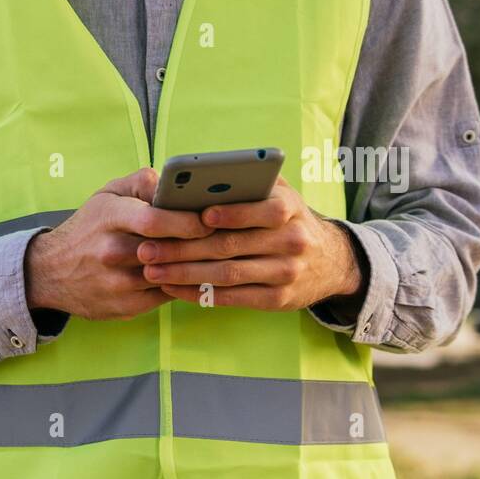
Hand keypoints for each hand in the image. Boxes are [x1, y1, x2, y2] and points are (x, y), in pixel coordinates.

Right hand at [24, 167, 211, 319]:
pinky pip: (167, 295)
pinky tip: (193, 273)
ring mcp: (118, 284)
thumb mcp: (107, 194)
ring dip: (196, 267)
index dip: (188, 221)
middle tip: (225, 237)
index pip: (154, 221)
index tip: (208, 219)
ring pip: (172, 276)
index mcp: (109, 218)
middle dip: (201, 245)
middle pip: (169, 251)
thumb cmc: (88, 228)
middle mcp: (112, 253)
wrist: (49, 272)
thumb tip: (175, 182)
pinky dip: (182, 284)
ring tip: (215, 254)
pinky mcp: (125, 307)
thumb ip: (142, 181)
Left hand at [135, 179, 363, 310]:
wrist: (330, 261)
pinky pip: (231, 298)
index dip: (231, 214)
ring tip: (152, 270)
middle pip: (231, 246)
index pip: (263, 210)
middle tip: (148, 249)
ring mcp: (286, 273)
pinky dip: (199, 294)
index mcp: (290, 208)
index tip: (198, 216)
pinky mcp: (277, 299)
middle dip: (184, 248)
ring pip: (227, 274)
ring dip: (184, 274)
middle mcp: (292, 241)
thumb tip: (201, 178)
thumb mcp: (279, 194)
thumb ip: (249, 184)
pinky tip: (173, 289)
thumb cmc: (287, 219)